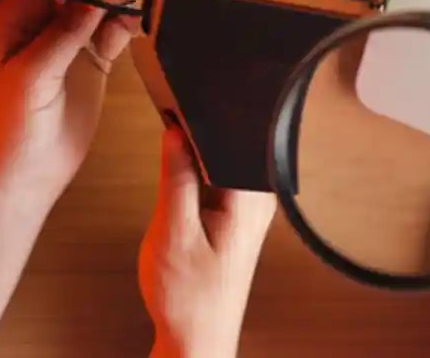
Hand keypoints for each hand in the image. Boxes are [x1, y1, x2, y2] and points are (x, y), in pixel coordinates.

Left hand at [0, 0, 134, 200]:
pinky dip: (129, 26)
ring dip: (120, 3)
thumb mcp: (32, 75)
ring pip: (100, 10)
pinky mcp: (94, 62)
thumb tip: (93, 1)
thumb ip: (62, 35)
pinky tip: (145, 19)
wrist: (25, 173)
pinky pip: (114, 34)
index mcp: (17, 19)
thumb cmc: (10, 124)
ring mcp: (71, 43)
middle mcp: (43, 24)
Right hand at [139, 127, 276, 357]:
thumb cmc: (188, 297)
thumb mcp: (173, 234)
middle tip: (173, 104)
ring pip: (223, 159)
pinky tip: (178, 161)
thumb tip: (175, 131)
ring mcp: (248, 208)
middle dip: (202, 125)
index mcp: (250, 199)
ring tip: (172, 125)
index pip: (235, 138)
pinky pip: (218, 177)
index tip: (182, 96)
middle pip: (232, 145)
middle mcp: (257, 199)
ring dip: (197, 146)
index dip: (208, 114)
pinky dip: (197, 166)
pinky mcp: (235, 216)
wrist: (197, 340)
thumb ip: (175, 178)